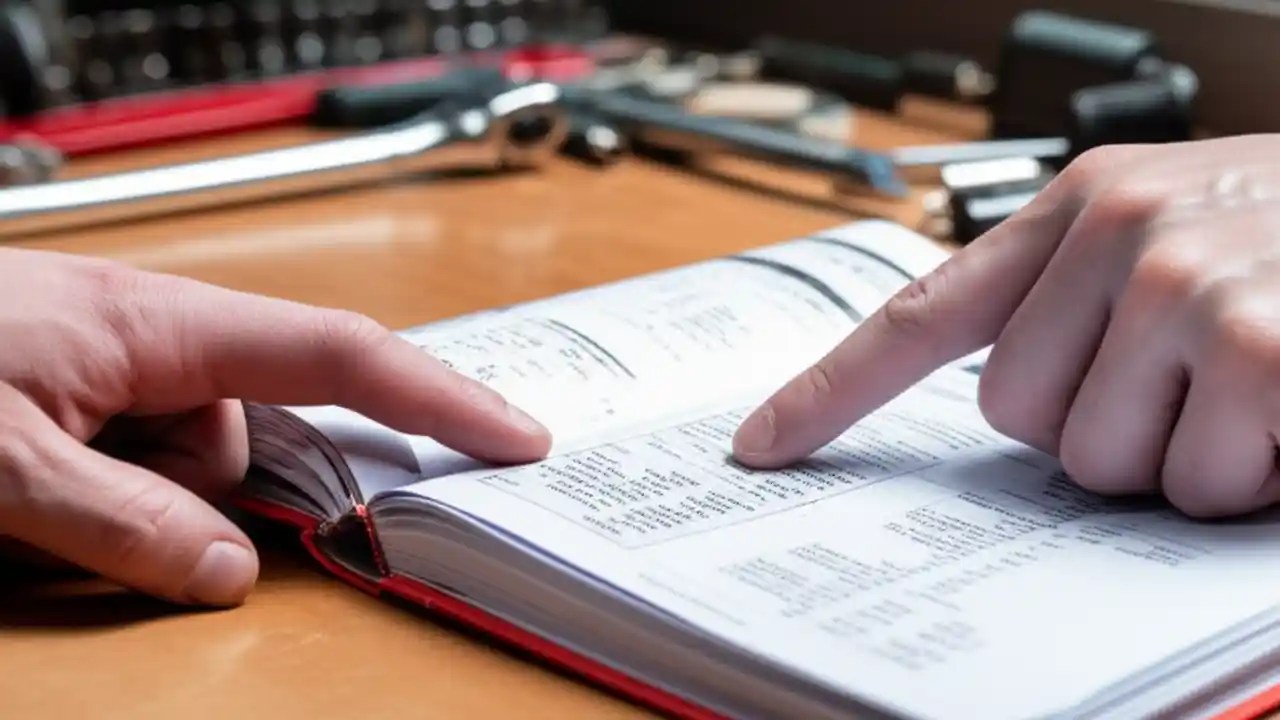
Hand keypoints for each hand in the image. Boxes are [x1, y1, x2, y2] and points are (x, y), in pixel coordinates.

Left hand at [0, 249, 549, 605]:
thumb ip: (122, 522)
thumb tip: (226, 575)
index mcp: (164, 325)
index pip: (340, 355)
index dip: (440, 397)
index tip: (516, 437)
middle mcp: (161, 340)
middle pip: (265, 434)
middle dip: (229, 497)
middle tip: (139, 518)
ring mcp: (126, 370)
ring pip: (200, 470)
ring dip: (145, 512)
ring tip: (32, 499)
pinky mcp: (96, 399)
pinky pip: (152, 473)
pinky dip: (119, 504)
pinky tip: (36, 496)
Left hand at [734, 135, 1279, 517]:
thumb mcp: (1177, 228)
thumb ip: (1076, 299)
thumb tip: (1011, 403)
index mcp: (1079, 206)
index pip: (922, 311)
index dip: (832, 389)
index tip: (763, 445)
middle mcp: (1119, 231)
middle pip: (1016, 416)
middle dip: (1099, 428)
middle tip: (1185, 382)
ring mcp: (1188, 284)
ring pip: (1098, 461)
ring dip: (1175, 456)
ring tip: (1244, 393)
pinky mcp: (1260, 344)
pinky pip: (1194, 481)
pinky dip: (1248, 477)